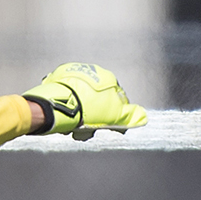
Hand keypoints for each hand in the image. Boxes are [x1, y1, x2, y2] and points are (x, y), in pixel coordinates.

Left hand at [23, 63, 149, 139]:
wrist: (59, 103)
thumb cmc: (88, 109)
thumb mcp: (115, 116)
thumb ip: (131, 116)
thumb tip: (143, 117)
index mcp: (109, 78)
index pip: (116, 98)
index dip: (111, 114)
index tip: (103, 125)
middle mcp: (93, 72)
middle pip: (96, 98)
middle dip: (92, 115)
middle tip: (85, 128)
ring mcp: (75, 73)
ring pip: (80, 97)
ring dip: (77, 112)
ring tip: (72, 126)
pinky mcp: (57, 77)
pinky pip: (65, 93)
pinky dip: (64, 104)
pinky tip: (62, 116)